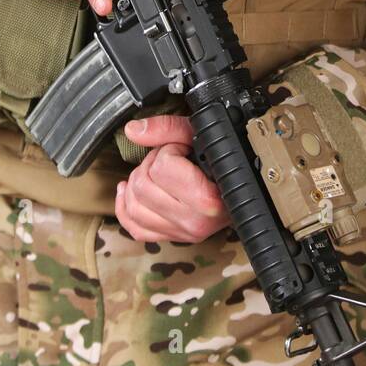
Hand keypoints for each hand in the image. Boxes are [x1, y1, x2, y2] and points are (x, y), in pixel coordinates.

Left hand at [115, 115, 230, 243]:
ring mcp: (180, 233)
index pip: (163, 168)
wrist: (240, 187)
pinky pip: (133, 227)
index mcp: (207, 200)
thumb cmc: (222, 160)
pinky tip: (129, 190)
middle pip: (142, 186)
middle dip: (150, 164)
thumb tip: (133, 130)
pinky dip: (125, 207)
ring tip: (153, 171)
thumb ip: (168, 128)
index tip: (181, 149)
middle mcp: (193, 222)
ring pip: (133, 207)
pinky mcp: (170, 237)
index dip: (168, 150)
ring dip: (137, 182)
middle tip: (167, 157)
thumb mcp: (200, 135)